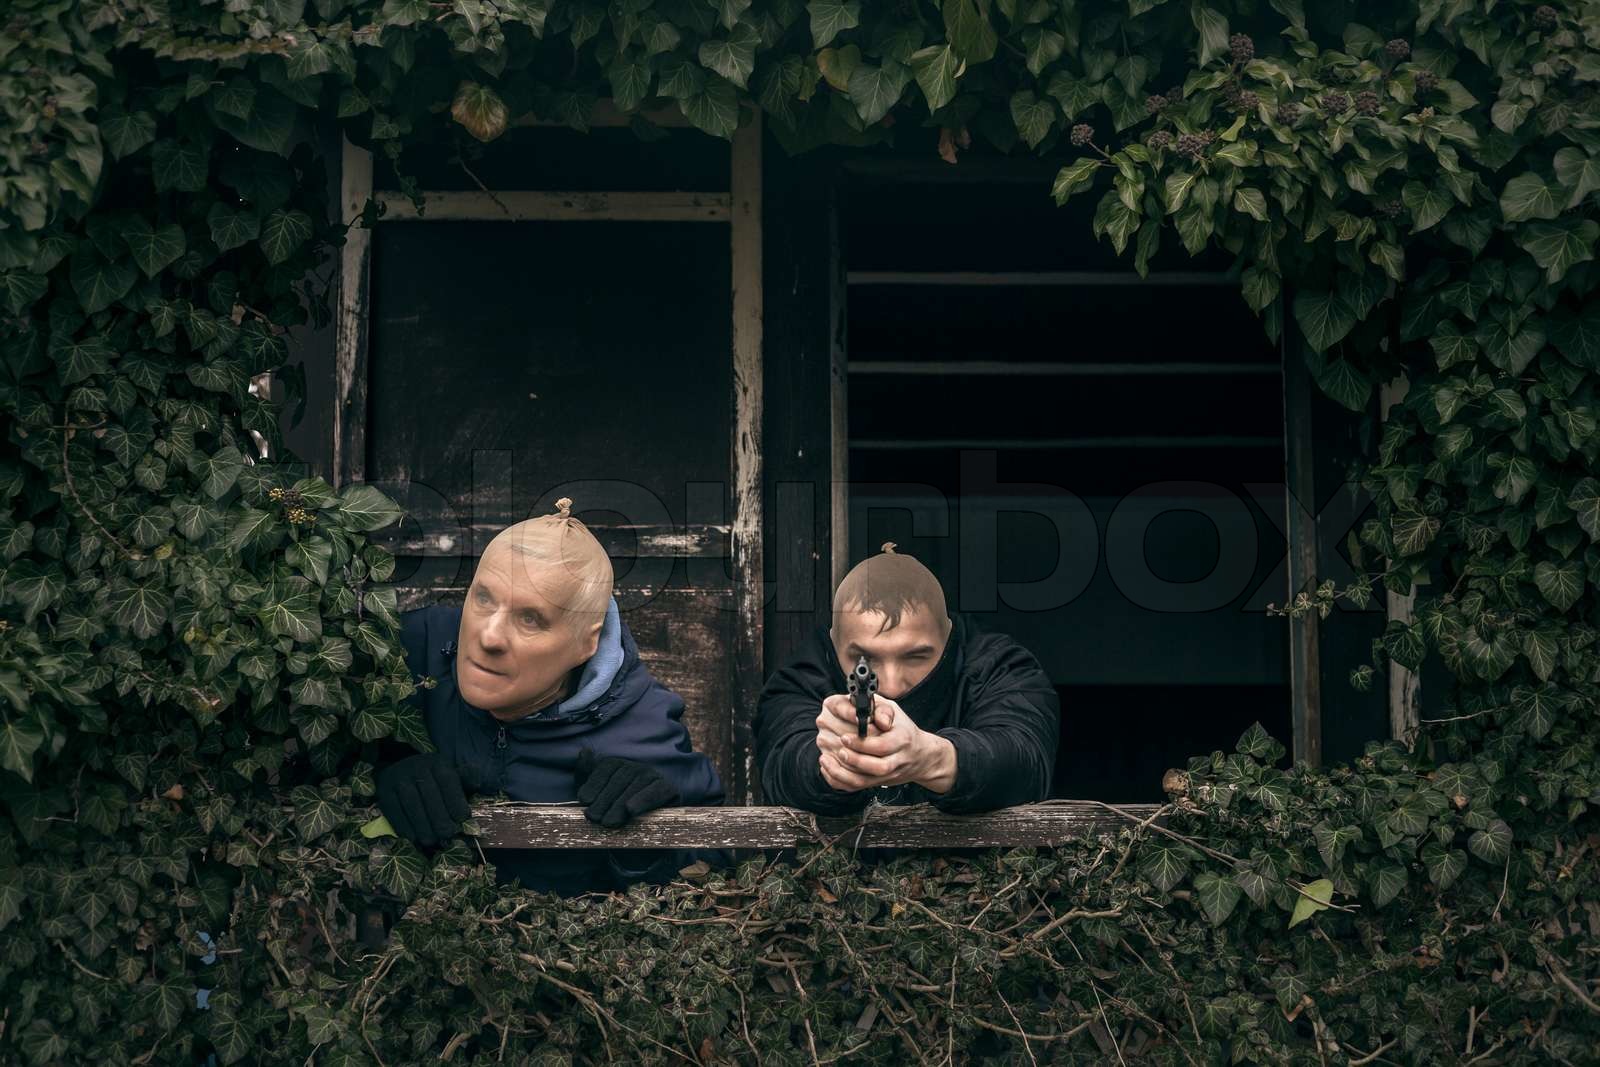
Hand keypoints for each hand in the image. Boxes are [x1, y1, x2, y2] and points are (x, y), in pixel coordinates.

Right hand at [376, 753, 471, 846]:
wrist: (399, 767)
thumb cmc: (431, 777)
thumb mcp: (449, 773)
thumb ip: (464, 780)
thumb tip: (479, 785)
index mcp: (437, 762)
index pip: (448, 782)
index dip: (456, 802)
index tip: (462, 820)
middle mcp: (417, 766)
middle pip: (430, 796)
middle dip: (440, 819)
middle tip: (447, 835)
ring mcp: (398, 777)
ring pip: (412, 805)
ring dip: (423, 826)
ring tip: (431, 841)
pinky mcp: (384, 790)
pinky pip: (394, 811)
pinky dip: (404, 826)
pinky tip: (412, 838)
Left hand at [574, 748, 680, 827]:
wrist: (641, 838)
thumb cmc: (614, 815)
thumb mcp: (597, 796)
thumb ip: (587, 775)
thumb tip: (585, 752)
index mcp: (620, 766)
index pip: (607, 767)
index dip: (594, 783)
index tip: (583, 800)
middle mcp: (638, 768)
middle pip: (621, 777)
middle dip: (605, 798)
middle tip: (593, 818)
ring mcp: (654, 777)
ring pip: (637, 783)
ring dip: (620, 804)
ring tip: (608, 822)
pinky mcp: (669, 789)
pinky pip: (658, 790)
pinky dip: (644, 799)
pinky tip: (631, 810)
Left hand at [814, 694, 956, 793]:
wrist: (920, 756)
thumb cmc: (901, 729)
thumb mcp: (894, 711)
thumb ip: (881, 709)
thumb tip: (876, 717)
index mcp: (902, 739)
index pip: (882, 746)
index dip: (862, 744)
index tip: (845, 737)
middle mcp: (897, 759)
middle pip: (877, 767)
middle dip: (854, 759)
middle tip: (838, 748)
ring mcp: (888, 774)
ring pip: (865, 781)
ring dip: (843, 773)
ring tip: (827, 759)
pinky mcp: (878, 783)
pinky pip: (857, 787)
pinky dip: (840, 781)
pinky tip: (828, 769)